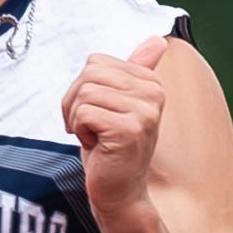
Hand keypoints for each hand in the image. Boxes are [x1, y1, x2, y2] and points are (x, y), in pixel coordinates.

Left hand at [64, 36, 169, 226]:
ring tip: (95, 137)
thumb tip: (158, 40)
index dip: (83, 89)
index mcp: (151, 81)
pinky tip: (96, 146)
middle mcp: (154, 93)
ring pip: (84, 93)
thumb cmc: (111, 148)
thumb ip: (135, 71)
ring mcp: (144, 112)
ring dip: (77, 119)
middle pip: (88, 74)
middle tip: (89, 127)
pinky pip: (84, 113)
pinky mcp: (129, 130)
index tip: (96, 114)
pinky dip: (80, 132)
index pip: (96, 62)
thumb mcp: (120, 105)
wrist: (119, 193)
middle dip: (75, 102)